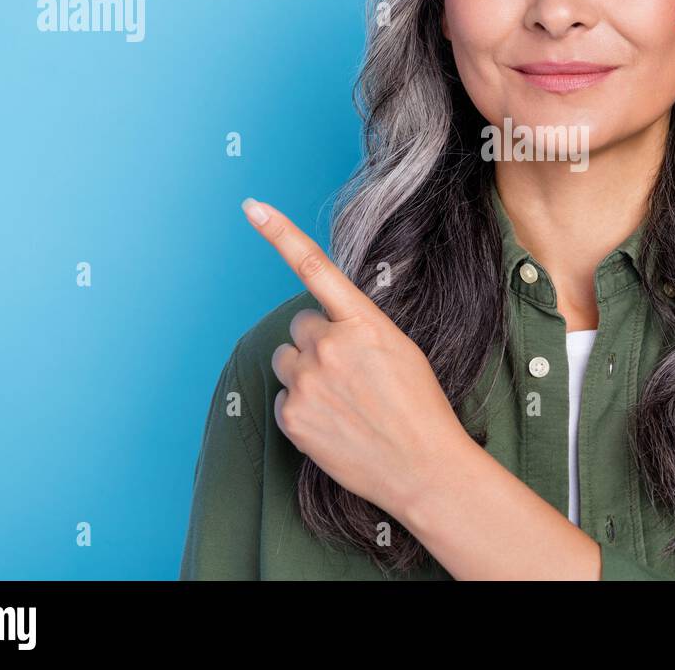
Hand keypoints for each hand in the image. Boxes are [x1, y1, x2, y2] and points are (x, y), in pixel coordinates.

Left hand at [239, 196, 474, 519]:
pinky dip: (301, 408)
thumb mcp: (400, 350)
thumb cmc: (419, 408)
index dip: (280, 233)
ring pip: (286, 360)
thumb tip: (323, 326)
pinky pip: (283, 398)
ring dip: (304, 373)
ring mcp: (307, 382)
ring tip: (341, 400)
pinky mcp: (291, 418)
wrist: (422, 467)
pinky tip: (333, 423)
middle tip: (347, 372)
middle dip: (315, 342)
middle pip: (299, 326)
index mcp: (363, 323)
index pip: (314, 267)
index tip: (253, 207)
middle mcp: (329, 347)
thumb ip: (359, 328)